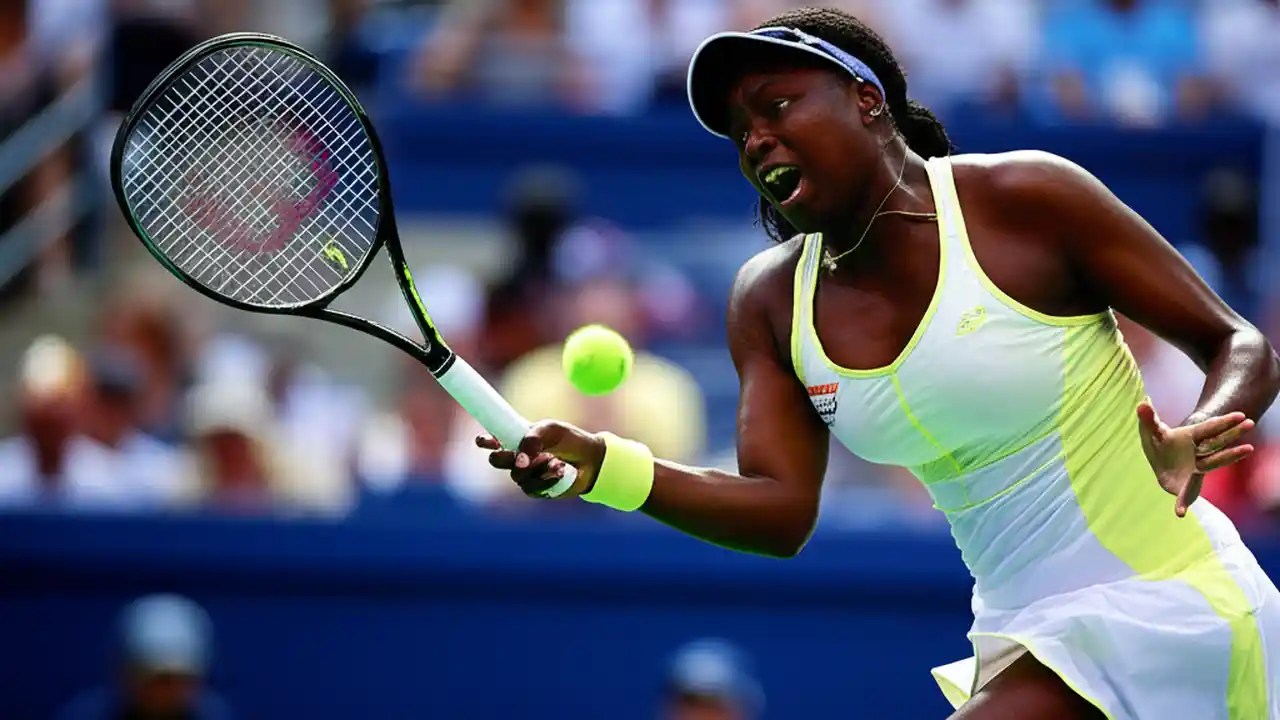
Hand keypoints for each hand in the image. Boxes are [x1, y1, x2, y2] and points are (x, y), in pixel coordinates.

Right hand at [476, 420, 605, 498]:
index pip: (492, 439)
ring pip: (516, 476)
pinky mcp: (536, 490)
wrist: (591, 459)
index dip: (485, 440)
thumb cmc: (569, 440)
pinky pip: (532, 488)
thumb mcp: (551, 430)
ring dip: (536, 468)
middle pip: (496, 460)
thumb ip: (533, 439)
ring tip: (556, 461)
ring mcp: (525, 475)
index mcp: (516, 438)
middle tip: (516, 457)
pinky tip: (560, 471)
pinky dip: (547, 479)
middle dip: (502, 458)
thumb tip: (519, 460)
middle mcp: (517, 457)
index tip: (485, 440)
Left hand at [1136, 399, 1254, 517]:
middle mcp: (1199, 452)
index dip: (1223, 421)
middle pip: (1218, 441)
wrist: (1166, 464)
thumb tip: (1142, 404)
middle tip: (1250, 423)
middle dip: (1233, 433)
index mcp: (1190, 436)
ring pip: (1214, 462)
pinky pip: (1186, 494)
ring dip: (1230, 456)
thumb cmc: (1160, 443)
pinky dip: (1182, 503)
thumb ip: (1148, 419)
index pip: (1208, 427)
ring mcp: (1197, 468)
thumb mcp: (1151, 430)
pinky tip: (1179, 513)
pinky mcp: (1187, 485)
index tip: (1240, 415)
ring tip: (1249, 449)